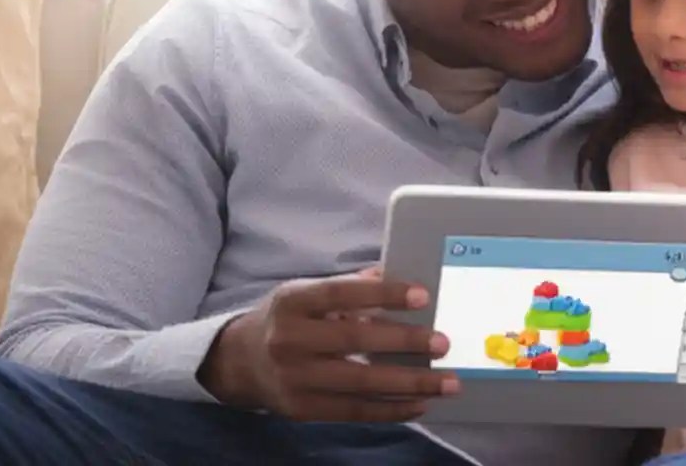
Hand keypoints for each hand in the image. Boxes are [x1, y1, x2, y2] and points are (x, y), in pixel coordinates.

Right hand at [198, 267, 458, 421]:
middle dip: (404, 342)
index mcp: (293, 302)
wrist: (239, 362)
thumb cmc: (287, 319)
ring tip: (446, 381)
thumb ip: (351, 286)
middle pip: (355, 340)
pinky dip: (391, 410)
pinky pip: (354, 411)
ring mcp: (294, 379)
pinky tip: (420, 403)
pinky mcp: (302, 409)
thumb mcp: (307, 292)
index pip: (342, 294)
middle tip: (442, 343)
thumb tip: (399, 274)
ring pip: (360, 383)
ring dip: (410, 383)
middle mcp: (289, 340)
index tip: (423, 295)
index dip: (384, 294)